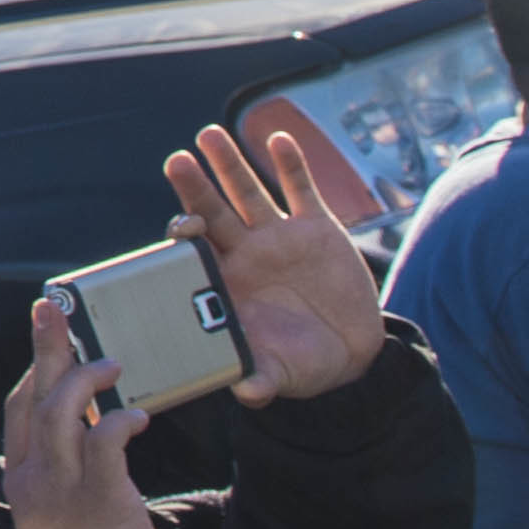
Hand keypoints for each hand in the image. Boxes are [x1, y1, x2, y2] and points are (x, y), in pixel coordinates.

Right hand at [2, 296, 167, 528]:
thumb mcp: (59, 518)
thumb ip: (67, 474)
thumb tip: (94, 430)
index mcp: (23, 480)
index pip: (19, 410)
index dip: (32, 369)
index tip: (47, 337)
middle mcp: (36, 479)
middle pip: (34, 398)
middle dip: (45, 348)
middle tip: (53, 308)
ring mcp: (64, 489)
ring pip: (61, 412)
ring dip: (84, 379)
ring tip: (111, 362)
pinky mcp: (101, 500)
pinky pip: (104, 444)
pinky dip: (120, 420)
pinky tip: (138, 414)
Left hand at [163, 122, 385, 403]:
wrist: (351, 352)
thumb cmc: (302, 363)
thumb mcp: (281, 373)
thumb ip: (260, 379)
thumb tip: (245, 394)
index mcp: (228, 283)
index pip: (195, 250)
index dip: (185, 235)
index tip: (182, 226)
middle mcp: (247, 252)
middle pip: (213, 211)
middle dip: (195, 187)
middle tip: (177, 161)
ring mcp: (280, 237)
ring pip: (248, 192)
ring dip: (231, 163)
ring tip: (209, 134)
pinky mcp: (317, 228)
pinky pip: (300, 189)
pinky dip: (292, 164)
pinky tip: (279, 139)